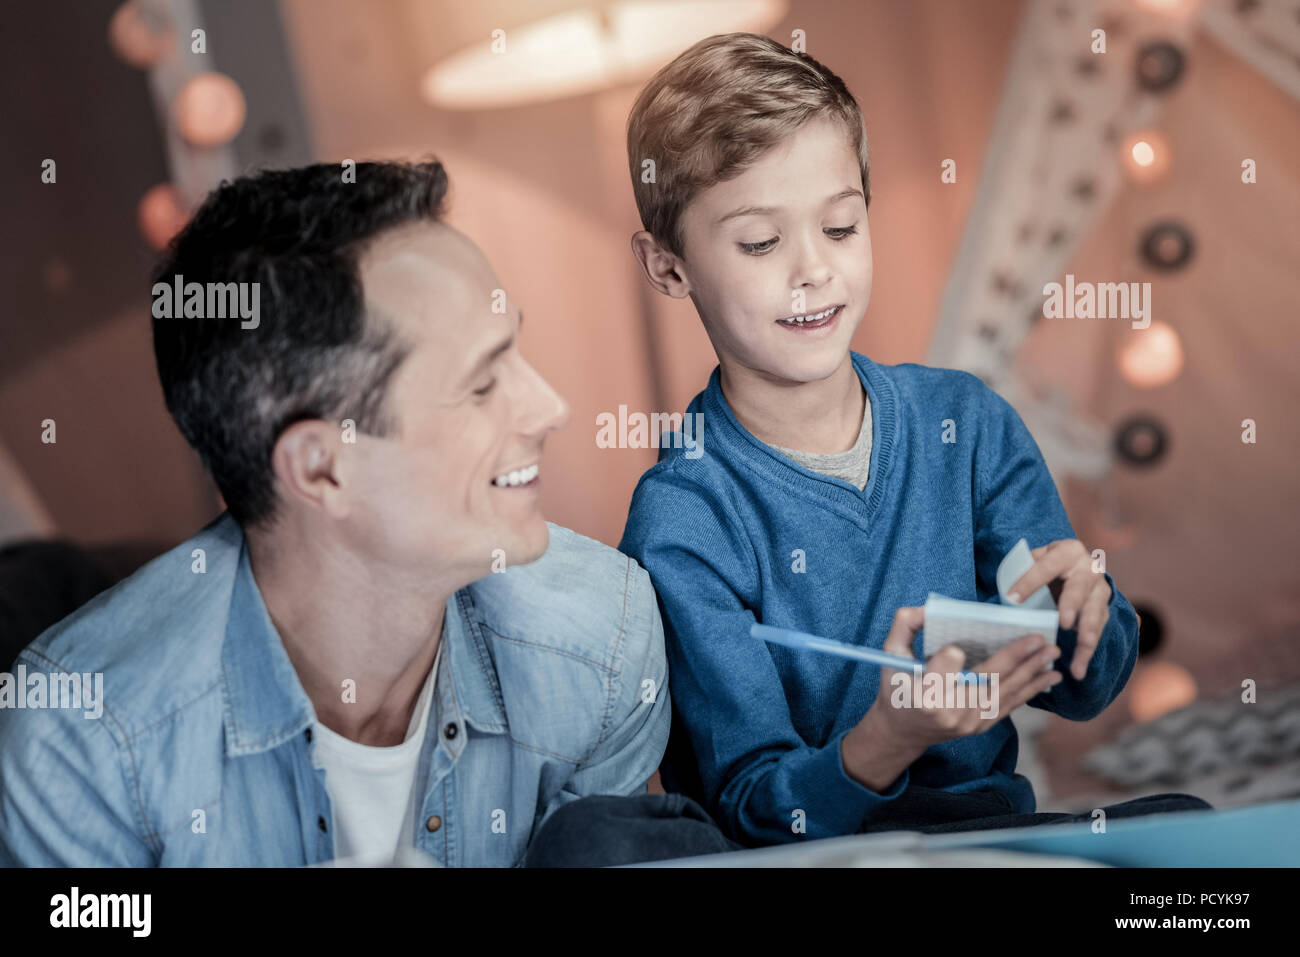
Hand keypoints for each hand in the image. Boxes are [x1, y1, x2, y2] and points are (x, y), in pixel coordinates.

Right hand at [852, 607, 1062, 763]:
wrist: (904, 731)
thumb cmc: (897, 688)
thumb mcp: (890, 656)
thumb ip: (903, 627)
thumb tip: (927, 608)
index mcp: (921, 695)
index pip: (937, 674)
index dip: (946, 662)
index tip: (956, 649)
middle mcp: (949, 712)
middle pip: (985, 681)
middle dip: (1017, 660)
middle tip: (1041, 640)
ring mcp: (968, 722)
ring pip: (1005, 693)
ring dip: (1032, 674)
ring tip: (1052, 655)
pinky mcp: (981, 727)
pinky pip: (1010, 705)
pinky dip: (1030, 690)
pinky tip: (1048, 677)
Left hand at [1006, 538, 1112, 680]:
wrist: (1079, 567)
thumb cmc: (1048, 566)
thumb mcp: (1036, 561)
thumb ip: (1022, 572)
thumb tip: (1003, 598)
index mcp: (1068, 552)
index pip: (1045, 567)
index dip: (1028, 582)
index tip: (1012, 598)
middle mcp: (1090, 570)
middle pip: (1079, 589)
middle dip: (1072, 606)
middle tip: (1063, 623)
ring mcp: (1100, 592)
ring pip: (1093, 616)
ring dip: (1085, 639)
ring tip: (1077, 662)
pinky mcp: (1104, 610)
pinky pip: (1097, 632)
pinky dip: (1086, 653)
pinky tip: (1078, 670)